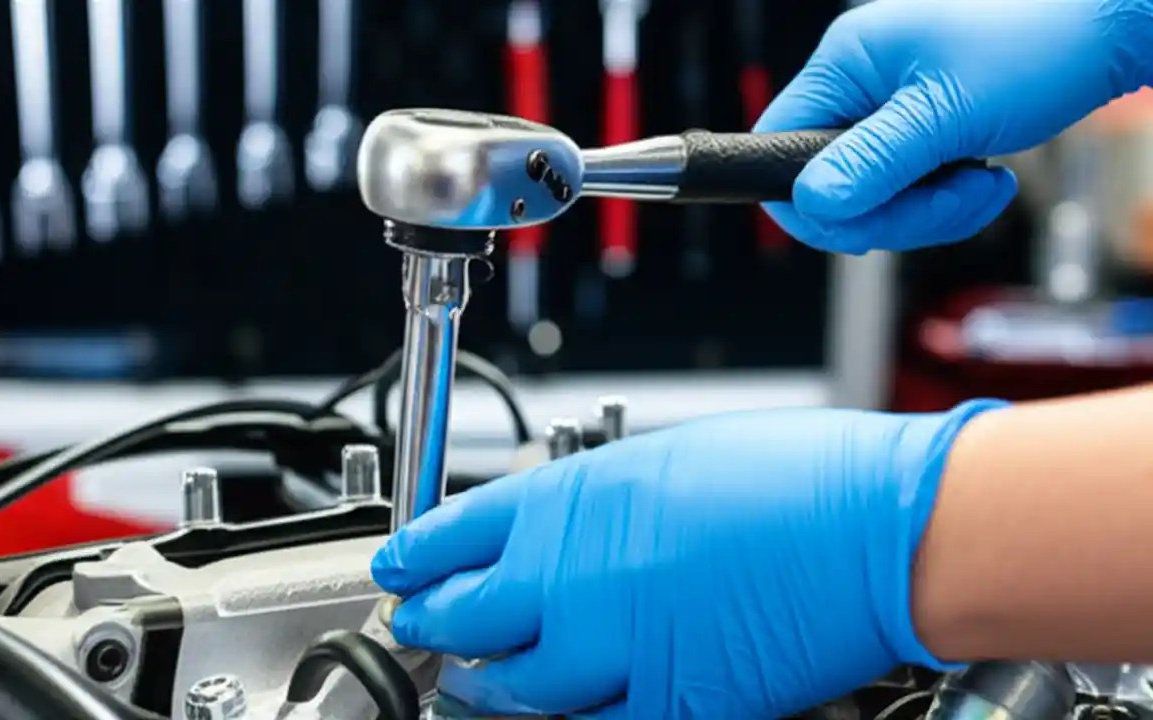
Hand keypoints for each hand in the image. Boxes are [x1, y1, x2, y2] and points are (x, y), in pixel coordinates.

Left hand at [372, 401, 1003, 717]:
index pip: (452, 534)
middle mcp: (571, 580)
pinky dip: (567, 717)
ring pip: (512, 688)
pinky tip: (561, 709)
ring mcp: (612, 652)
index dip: (414, 555)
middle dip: (429, 622)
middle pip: (462, 617)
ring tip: (470, 683)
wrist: (872, 531)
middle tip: (418, 625)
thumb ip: (591, 510)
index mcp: (568, 502)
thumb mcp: (660, 465)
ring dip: (483, 685)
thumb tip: (557, 534)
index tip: (400, 566)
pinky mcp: (666, 707)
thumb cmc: (787, 479)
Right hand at [756, 0, 1152, 252]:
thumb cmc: (1041, 44)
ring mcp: (888, 107)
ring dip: (928, 211)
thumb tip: (812, 204)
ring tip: (982, 188)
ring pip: (872, 196)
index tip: (860, 225)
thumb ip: (873, 163)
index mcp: (846, 63)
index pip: (779, 145)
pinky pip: (906, 188)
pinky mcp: (919, 127)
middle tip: (947, 205)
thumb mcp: (949, 115)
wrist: (1112, 26)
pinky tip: (984, 180)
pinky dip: (944, 200)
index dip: (810, 200)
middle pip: (829, 183)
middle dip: (891, 212)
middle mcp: (858, 82)